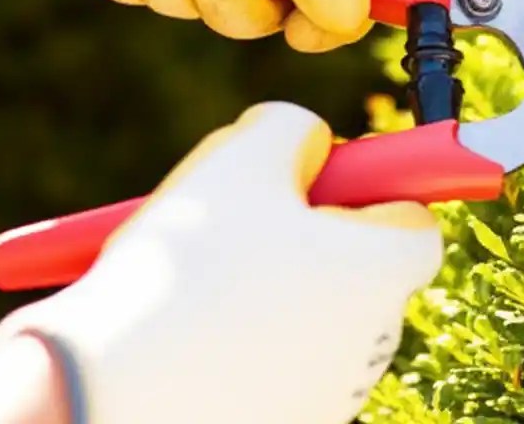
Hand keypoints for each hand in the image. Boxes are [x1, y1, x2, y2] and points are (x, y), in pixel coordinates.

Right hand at [0, 102, 443, 423]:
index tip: (318, 185)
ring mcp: (340, 387)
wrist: (107, 386)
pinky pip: (286, 367)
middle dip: (318, 241)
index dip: (370, 190)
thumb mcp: (240, 158)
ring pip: (322, 318)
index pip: (416, 219)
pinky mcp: (298, 421)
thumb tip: (309, 143)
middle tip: (248, 229)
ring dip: (281, 293)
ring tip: (206, 285)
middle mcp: (379, 335)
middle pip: (367, 268)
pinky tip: (194, 337)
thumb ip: (294, 129)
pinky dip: (252, 347)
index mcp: (385, 268)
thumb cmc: (186, 265)